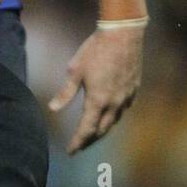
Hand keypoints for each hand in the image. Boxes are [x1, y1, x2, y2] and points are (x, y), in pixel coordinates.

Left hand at [48, 25, 143, 153]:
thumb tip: (52, 109)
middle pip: (101, 130)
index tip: (70, 151)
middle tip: (79, 146)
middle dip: (89, 141)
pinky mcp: (134, 89)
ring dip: (102, 130)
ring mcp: (127, 96)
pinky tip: (109, 115)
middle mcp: (114, 103)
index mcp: (97, 100)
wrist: (122, 34)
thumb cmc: (95, 50)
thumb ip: (65, 93)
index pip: (86, 130)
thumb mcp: (74, 71)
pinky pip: (124, 109)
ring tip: (92, 135)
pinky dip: (114, 116)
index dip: (77, 142)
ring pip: (114, 121)